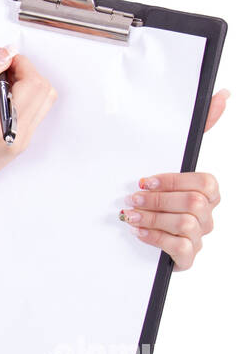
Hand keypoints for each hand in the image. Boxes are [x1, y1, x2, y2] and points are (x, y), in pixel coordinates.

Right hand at [0, 46, 56, 204]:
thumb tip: (3, 55)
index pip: (32, 83)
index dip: (20, 63)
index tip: (2, 59)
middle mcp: (16, 137)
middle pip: (43, 91)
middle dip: (23, 74)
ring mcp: (20, 144)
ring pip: (40, 102)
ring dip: (20, 88)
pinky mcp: (18, 147)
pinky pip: (29, 116)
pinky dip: (15, 103)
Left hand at [120, 87, 228, 271]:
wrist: (138, 232)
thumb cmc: (159, 192)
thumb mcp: (172, 158)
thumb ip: (200, 126)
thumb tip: (224, 94)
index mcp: (207, 191)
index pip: (205, 183)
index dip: (173, 181)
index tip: (143, 180)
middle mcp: (207, 214)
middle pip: (194, 203)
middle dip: (158, 200)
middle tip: (131, 198)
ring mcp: (199, 237)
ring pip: (187, 225)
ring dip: (154, 219)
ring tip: (129, 216)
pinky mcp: (187, 258)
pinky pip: (182, 249)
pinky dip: (157, 239)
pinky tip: (138, 232)